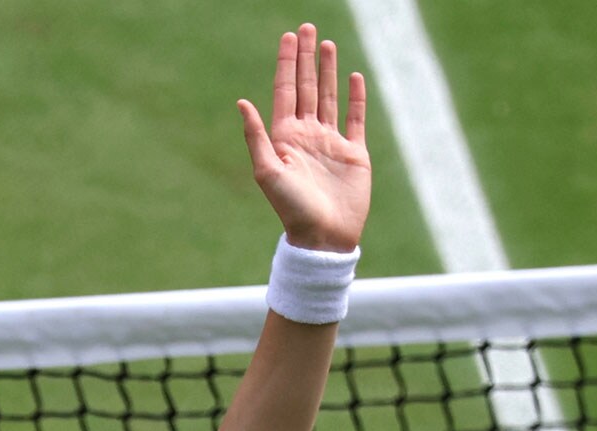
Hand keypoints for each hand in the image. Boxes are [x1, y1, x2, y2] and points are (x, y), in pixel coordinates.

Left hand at [237, 24, 370, 252]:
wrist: (323, 237)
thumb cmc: (291, 209)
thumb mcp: (267, 172)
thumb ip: (257, 136)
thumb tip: (241, 102)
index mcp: (284, 137)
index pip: (285, 91)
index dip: (286, 63)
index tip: (287, 37)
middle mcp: (306, 135)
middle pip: (306, 87)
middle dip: (306, 58)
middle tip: (306, 28)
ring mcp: (330, 142)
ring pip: (329, 97)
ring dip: (328, 71)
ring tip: (327, 44)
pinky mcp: (353, 153)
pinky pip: (355, 118)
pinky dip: (355, 97)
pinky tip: (354, 77)